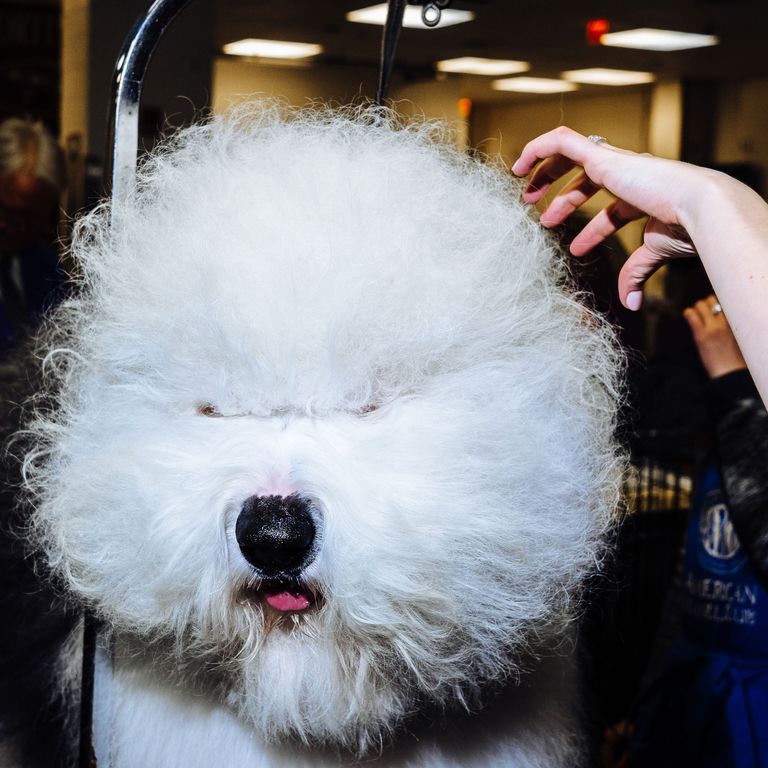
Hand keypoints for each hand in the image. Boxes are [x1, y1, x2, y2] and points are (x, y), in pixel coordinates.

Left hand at [511, 127, 711, 309]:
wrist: (699, 209)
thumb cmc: (687, 228)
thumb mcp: (655, 253)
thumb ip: (637, 272)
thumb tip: (630, 302)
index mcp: (644, 194)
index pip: (613, 208)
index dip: (591, 230)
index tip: (575, 249)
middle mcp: (629, 173)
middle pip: (589, 177)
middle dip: (563, 195)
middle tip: (541, 216)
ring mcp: (616, 162)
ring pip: (572, 157)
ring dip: (547, 175)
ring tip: (527, 198)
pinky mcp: (603, 157)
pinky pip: (563, 141)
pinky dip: (539, 148)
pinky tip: (521, 166)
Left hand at [683, 295, 746, 378]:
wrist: (731, 373)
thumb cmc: (734, 359)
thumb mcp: (737, 337)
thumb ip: (728, 326)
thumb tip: (717, 318)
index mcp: (737, 322)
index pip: (725, 302)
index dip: (716, 304)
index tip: (712, 308)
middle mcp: (726, 321)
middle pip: (712, 300)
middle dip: (705, 304)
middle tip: (702, 313)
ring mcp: (714, 327)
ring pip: (701, 305)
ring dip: (696, 309)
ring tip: (694, 315)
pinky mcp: (702, 335)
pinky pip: (692, 316)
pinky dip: (688, 313)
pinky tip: (687, 315)